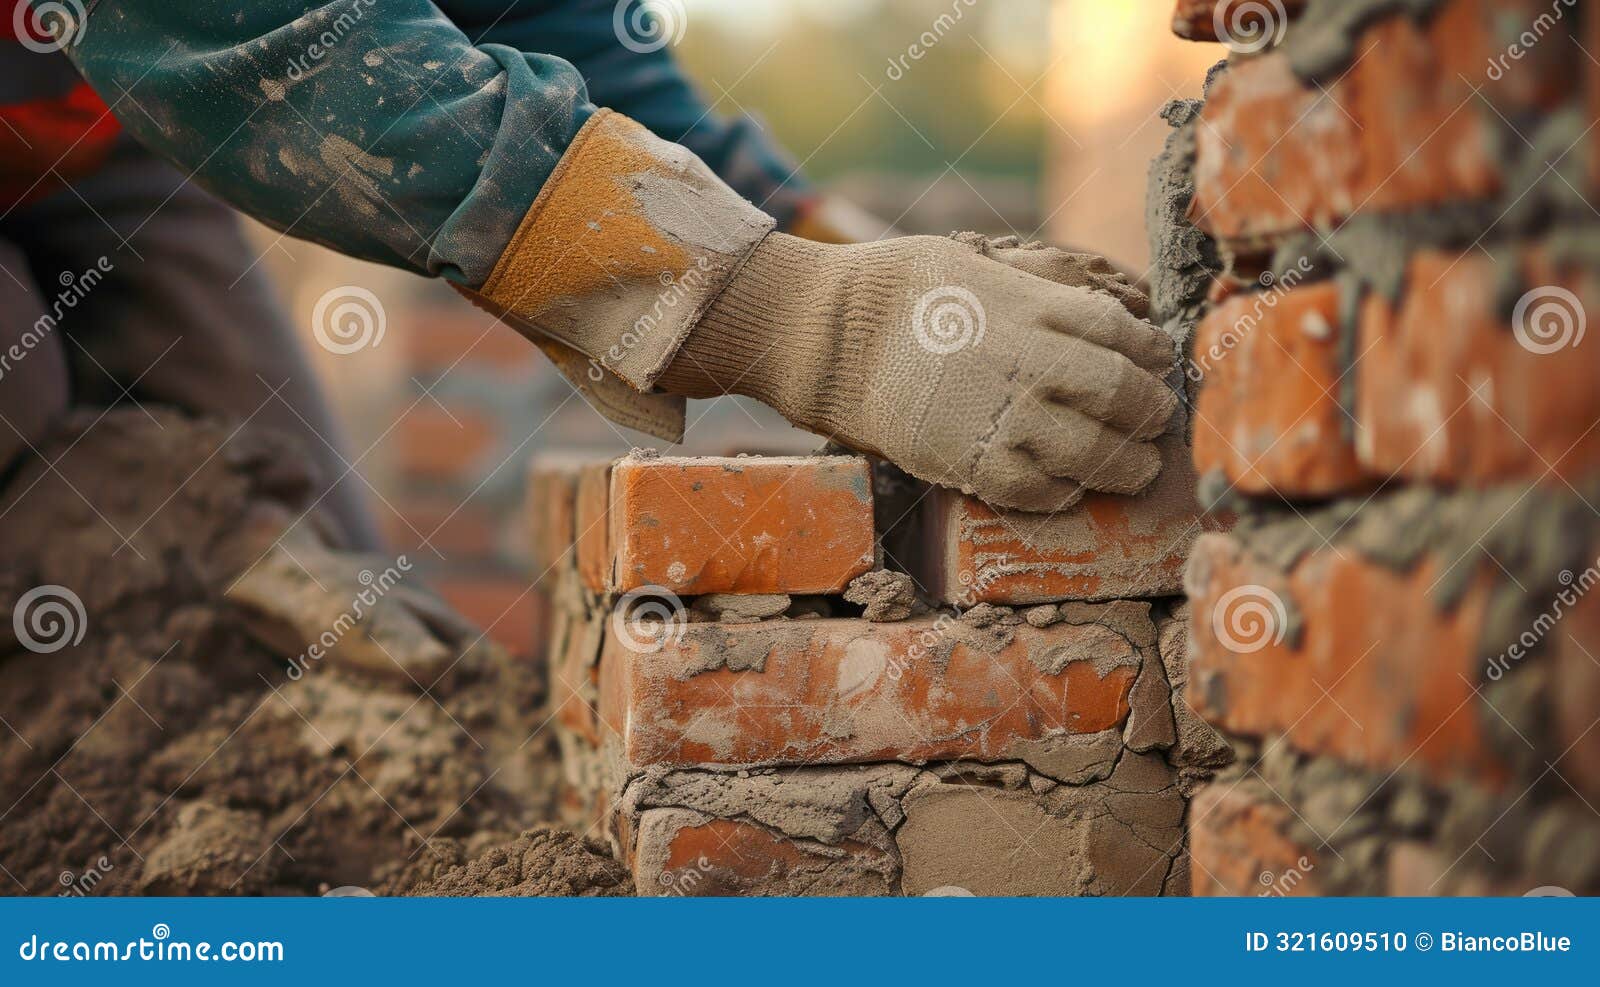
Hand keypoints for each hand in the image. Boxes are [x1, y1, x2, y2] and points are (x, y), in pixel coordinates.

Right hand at [661, 233, 1177, 512]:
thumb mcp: (982, 266)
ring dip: (1127, 464)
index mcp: (1036, 309)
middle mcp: (1032, 364)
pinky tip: (1071, 484)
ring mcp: (1004, 419)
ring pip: (1096, 454)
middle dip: (1150, 410)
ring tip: (1138, 467)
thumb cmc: (901, 291)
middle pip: (1122, 396)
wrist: (831, 339)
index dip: (1152, 353)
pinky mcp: (973, 465)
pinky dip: (1067, 491)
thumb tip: (1099, 310)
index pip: (1125, 335)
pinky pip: (1042, 491)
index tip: (1157, 361)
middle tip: (1157, 419)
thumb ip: (1041, 290)